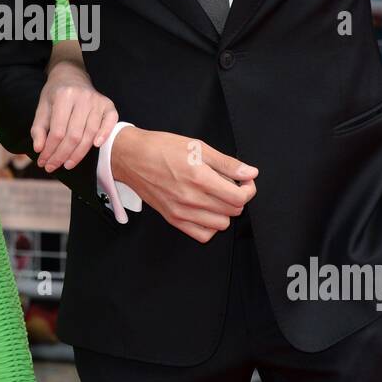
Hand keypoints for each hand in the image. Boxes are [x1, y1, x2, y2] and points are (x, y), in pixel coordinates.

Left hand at [31, 62, 118, 171]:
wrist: (72, 75)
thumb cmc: (55, 95)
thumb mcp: (42, 107)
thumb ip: (38, 128)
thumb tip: (39, 149)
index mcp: (63, 96)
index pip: (57, 131)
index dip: (50, 150)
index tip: (43, 162)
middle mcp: (82, 97)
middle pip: (74, 135)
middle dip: (62, 155)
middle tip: (52, 167)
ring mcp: (97, 100)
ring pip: (90, 134)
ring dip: (78, 154)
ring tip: (67, 164)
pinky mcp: (108, 104)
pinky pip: (110, 122)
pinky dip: (104, 135)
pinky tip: (96, 147)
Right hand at [112, 128, 257, 240]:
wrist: (131, 158)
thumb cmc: (161, 148)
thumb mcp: (197, 146)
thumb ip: (227, 163)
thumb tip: (250, 172)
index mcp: (200, 178)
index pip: (239, 197)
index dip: (248, 189)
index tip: (245, 181)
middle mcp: (191, 199)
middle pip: (233, 211)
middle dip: (237, 197)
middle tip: (230, 184)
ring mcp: (182, 212)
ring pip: (221, 225)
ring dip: (224, 212)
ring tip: (216, 196)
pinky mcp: (173, 219)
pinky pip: (202, 235)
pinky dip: (210, 226)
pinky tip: (206, 210)